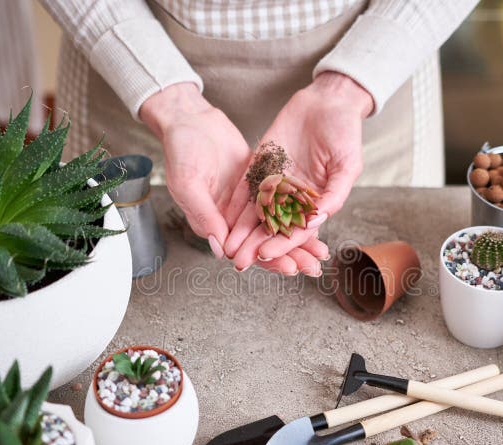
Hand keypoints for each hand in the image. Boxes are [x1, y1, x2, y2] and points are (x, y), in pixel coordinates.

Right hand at [140, 83, 327, 273]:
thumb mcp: (188, 184)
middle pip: (265, 241)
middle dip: (291, 255)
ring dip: (298, 238)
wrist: (190, 119)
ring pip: (277, 224)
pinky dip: (298, 211)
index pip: (245, 249)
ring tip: (321, 250)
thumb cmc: (181, 150)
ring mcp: (247, 200)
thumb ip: (204, 215)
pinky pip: (282, 201)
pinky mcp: (259, 182)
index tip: (289, 267)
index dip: (268, 260)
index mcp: (213, 223)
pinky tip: (317, 219)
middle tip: (313, 267)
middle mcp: (231, 217)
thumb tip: (220, 250)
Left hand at [223, 72, 373, 272]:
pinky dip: (234, 203)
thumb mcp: (348, 166)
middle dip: (255, 245)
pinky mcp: (261, 164)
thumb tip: (315, 221)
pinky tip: (222, 216)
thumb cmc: (345, 133)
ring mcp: (275, 181)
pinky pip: (245, 186)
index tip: (265, 255)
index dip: (282, 245)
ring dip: (241, 230)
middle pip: (272, 227)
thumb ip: (334, 195)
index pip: (296, 230)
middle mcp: (292, 196)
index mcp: (314, 202)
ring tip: (227, 245)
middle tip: (239, 262)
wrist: (329, 100)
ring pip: (256, 211)